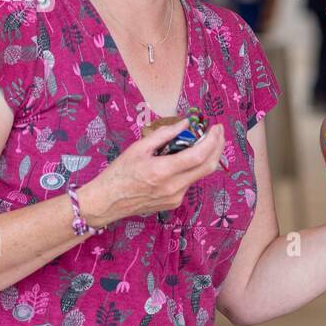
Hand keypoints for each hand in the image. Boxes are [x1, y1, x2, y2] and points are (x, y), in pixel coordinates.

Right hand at [78, 117, 226, 227]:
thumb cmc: (119, 173)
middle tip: (219, 133)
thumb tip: (186, 123)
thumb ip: (165, 134)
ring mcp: (176, 197)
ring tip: (203, 142)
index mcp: (162, 171)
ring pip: (200, 175)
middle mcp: (173, 187)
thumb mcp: (139, 148)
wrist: (107, 202)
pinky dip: (193, 169)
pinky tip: (186, 160)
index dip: (212, 140)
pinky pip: (189, 183)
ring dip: (206, 158)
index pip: (198, 155)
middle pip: (208, 167)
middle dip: (218, 147)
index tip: (216, 127)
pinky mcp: (174, 203)